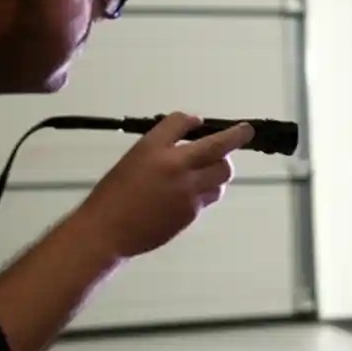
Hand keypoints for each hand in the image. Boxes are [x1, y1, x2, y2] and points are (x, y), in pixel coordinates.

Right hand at [72, 112, 253, 258]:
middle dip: (237, 137)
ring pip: (223, 173)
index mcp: (152, 147)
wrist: (107, 230)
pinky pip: (211, 195)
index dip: (193, 120)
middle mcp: (175, 164)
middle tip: (244, 132)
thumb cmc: (114, 195)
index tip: (202, 121)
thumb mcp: (134, 161)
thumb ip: (162, 150)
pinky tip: (194, 191)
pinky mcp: (192, 210)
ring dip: (221, 168)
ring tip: (210, 168)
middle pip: (220, 146)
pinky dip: (208, 189)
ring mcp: (188, 189)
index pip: (180, 121)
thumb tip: (187, 142)